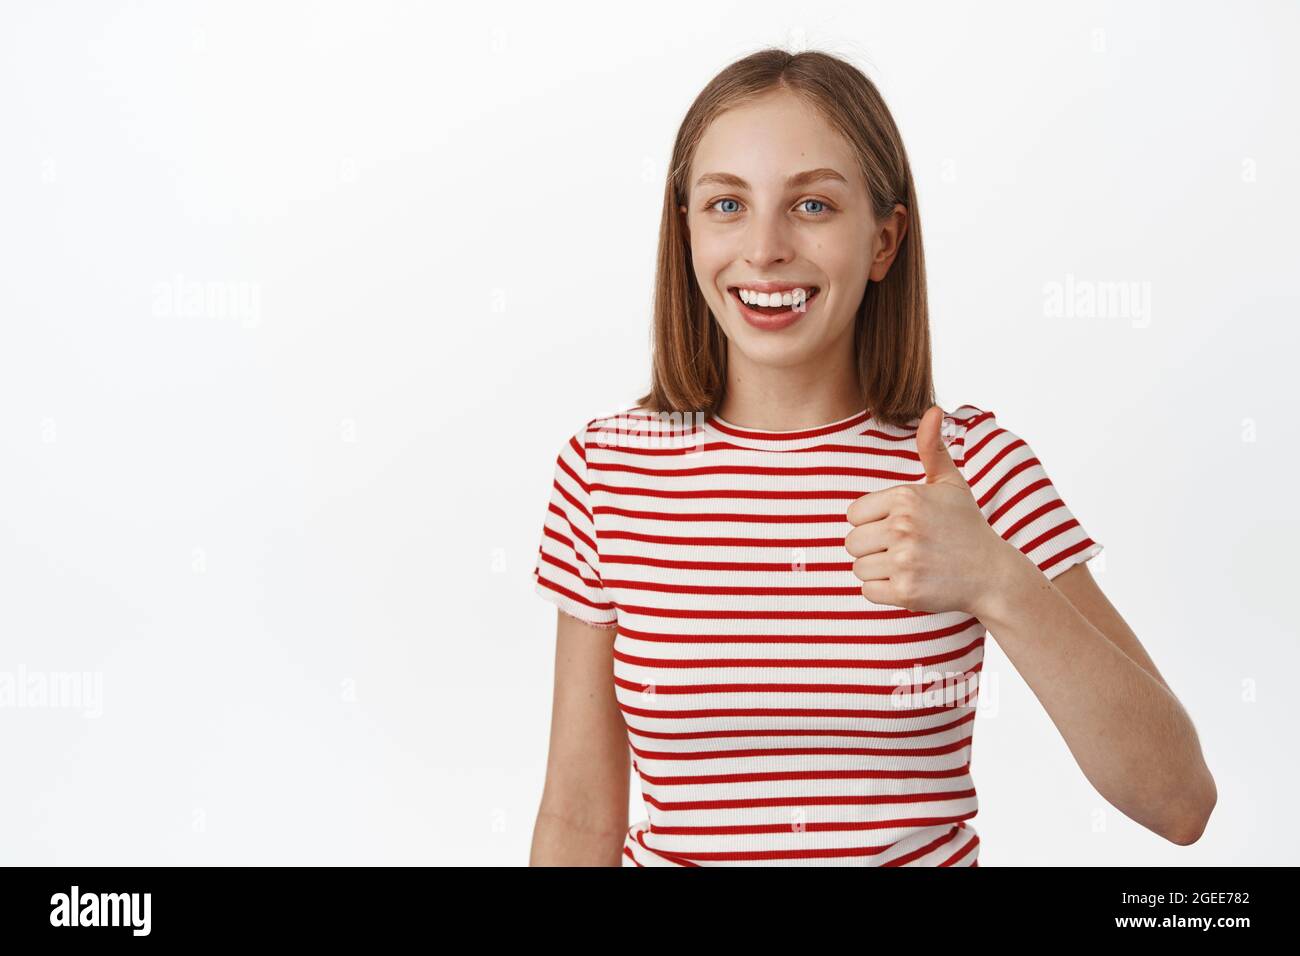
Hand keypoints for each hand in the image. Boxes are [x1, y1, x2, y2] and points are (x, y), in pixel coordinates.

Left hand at [844, 405, 1012, 614]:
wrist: (992, 573)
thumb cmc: (966, 526)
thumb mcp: (950, 484)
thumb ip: (932, 449)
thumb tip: (933, 410)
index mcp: (905, 498)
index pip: (853, 514)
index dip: (871, 522)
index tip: (897, 527)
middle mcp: (902, 527)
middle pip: (851, 542)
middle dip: (871, 548)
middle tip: (902, 549)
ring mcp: (904, 560)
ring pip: (858, 567)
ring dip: (877, 570)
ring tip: (906, 565)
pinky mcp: (906, 591)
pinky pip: (867, 592)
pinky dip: (882, 591)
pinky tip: (908, 582)